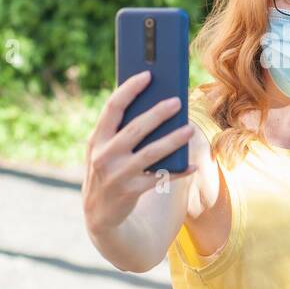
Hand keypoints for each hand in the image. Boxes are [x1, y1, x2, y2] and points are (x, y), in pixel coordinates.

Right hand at [82, 70, 197, 236]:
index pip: (112, 108)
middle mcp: (104, 155)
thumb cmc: (107, 170)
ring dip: (172, 140)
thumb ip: (121, 131)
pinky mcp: (131, 191)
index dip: (130, 89)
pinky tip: (193, 165)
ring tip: (189, 130)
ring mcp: (118, 175)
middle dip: (158, 113)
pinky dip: (178, 172)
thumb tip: (156, 105)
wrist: (98, 213)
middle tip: (177, 101)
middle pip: (135, 129)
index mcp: (96, 139)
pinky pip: (160, 178)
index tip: (147, 75)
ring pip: (151, 153)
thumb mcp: (104, 150)